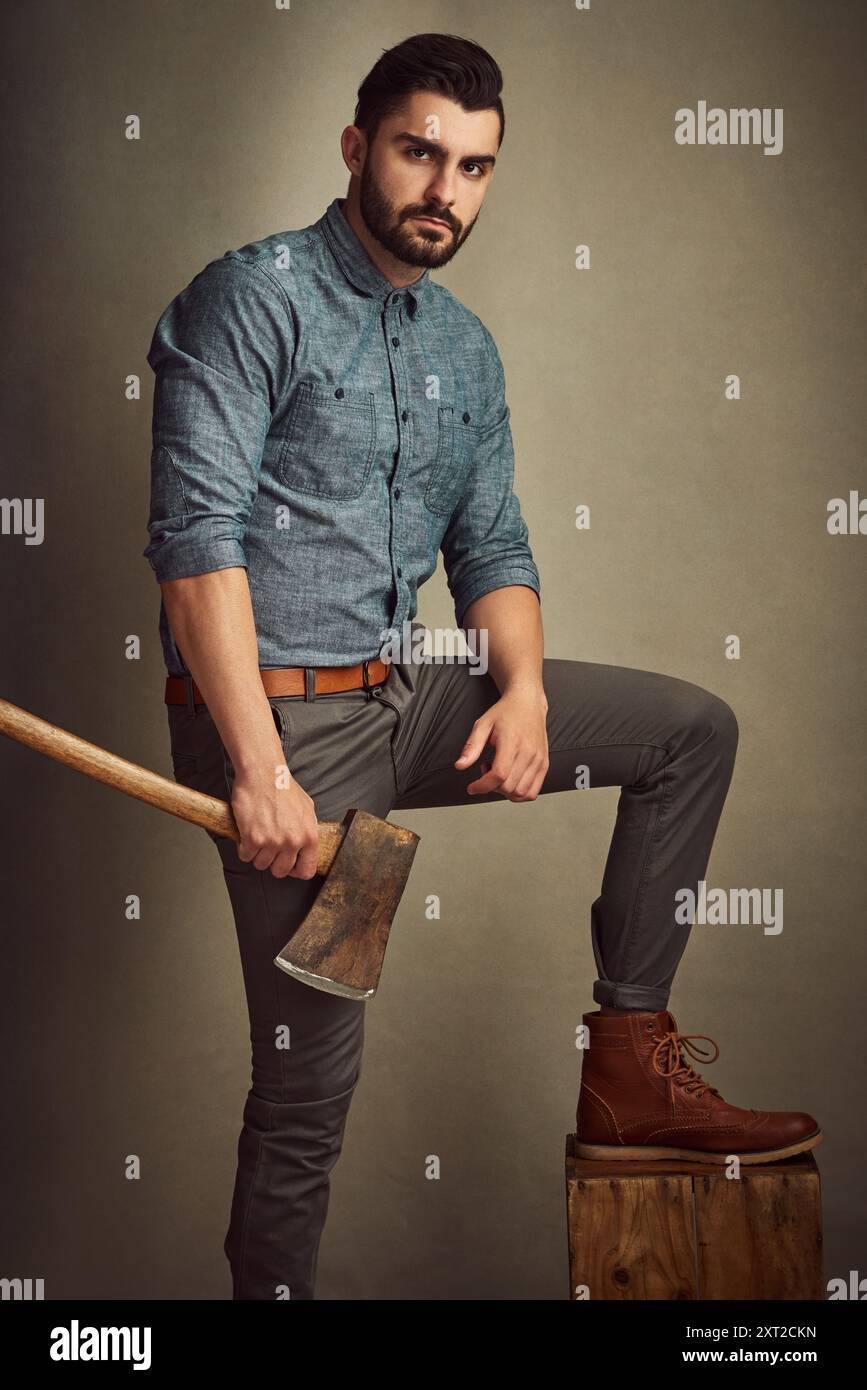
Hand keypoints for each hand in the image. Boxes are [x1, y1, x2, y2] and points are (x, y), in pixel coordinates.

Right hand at [231, 762, 320, 878]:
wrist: (263, 773)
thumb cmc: (284, 788)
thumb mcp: (307, 809)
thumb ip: (307, 831)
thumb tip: (306, 847)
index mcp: (310, 836)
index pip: (307, 871)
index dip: (295, 871)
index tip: (287, 865)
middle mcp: (293, 842)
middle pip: (281, 871)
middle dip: (272, 862)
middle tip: (268, 848)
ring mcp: (273, 842)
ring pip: (261, 864)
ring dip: (256, 854)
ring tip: (257, 837)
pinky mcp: (253, 839)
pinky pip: (245, 856)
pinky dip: (243, 848)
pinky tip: (246, 834)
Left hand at [454, 686, 549, 801]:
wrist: (528, 703)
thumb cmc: (505, 712)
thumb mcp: (483, 725)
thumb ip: (471, 746)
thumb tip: (460, 766)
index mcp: (512, 742)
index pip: (499, 775)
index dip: (483, 786)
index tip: (472, 787)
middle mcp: (529, 752)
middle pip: (509, 787)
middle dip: (491, 787)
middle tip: (486, 770)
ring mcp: (539, 760)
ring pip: (521, 793)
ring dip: (505, 791)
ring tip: (499, 773)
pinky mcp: (544, 764)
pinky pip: (533, 792)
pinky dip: (519, 793)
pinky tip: (511, 779)